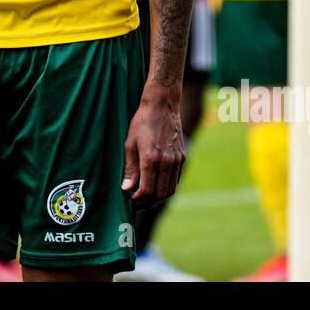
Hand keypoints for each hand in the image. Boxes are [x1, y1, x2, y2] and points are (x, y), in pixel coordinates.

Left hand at [121, 92, 185, 208]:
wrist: (162, 105)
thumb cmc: (142, 122)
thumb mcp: (130, 144)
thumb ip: (130, 168)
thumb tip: (126, 189)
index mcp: (151, 159)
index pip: (147, 190)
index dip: (138, 199)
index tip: (131, 199)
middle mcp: (167, 162)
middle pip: (160, 194)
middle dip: (148, 203)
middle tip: (137, 203)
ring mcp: (177, 160)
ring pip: (170, 190)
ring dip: (158, 198)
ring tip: (146, 198)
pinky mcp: (182, 157)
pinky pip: (176, 180)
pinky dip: (167, 187)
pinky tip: (156, 186)